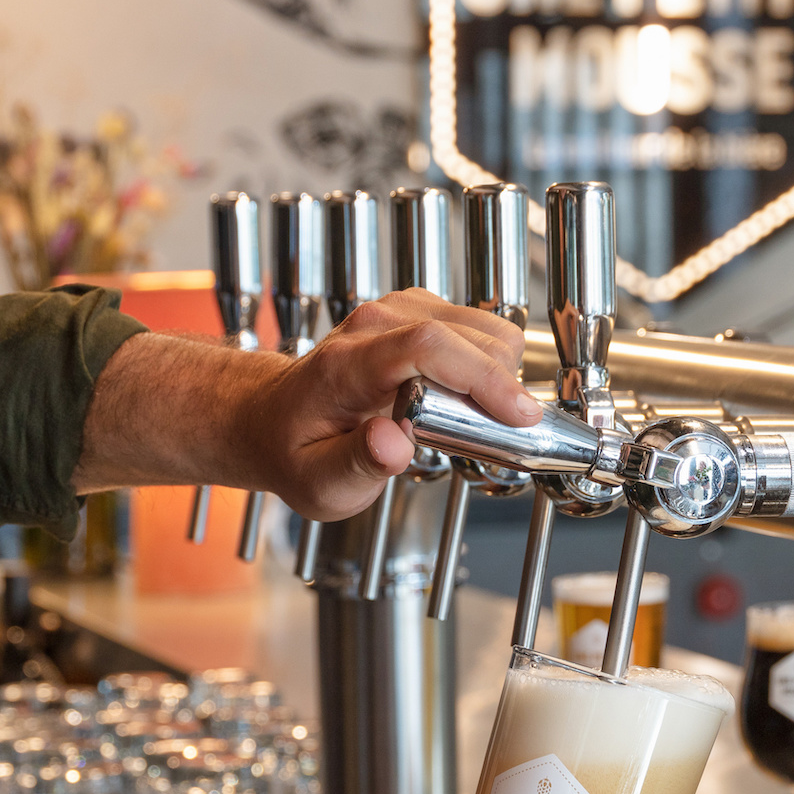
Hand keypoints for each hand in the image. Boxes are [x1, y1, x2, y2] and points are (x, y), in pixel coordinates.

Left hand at [72, 290, 540, 514]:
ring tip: (469, 418)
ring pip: (487, 328)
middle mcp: (373, 325)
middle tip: (480, 436)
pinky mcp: (417, 311)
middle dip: (497, 389)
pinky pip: (480, 329)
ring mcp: (397, 311)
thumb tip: (392, 444)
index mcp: (346, 366)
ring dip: (497, 376)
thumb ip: (356, 465)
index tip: (520, 415)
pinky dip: (489, 364)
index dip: (484, 377)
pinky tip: (464, 396)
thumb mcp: (317, 483)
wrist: (273, 418)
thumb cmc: (296, 450)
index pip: (428, 347)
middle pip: (471, 335)